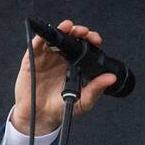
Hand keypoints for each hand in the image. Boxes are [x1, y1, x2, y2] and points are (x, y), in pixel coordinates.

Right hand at [12, 19, 116, 134]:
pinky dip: (41, 39)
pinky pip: (36, 46)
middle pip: (70, 38)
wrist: (42, 117)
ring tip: (68, 27)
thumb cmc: (61, 108)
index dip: (90, 39)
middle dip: (77, 31)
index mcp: (75, 64)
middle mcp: (61, 58)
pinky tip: (47, 37)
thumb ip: (96, 89)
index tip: (96, 40)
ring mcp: (47, 57)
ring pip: (54, 38)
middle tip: (83, 33)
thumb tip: (111, 78)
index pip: (84, 46)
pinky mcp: (32, 60)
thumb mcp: (83, 101)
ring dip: (61, 30)